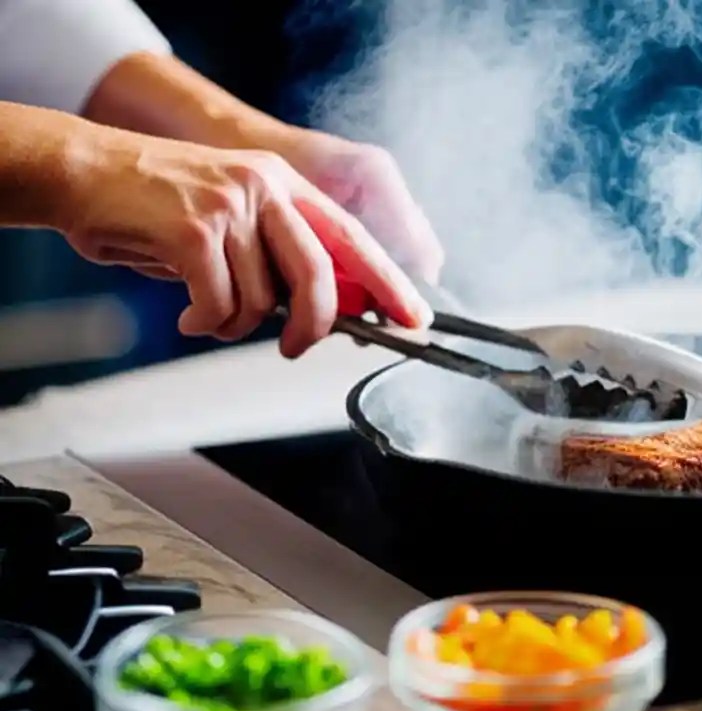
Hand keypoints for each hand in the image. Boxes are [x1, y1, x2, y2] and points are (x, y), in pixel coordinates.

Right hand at [59, 127, 431, 357]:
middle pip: (319, 275)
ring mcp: (230, 205)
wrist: (84, 170)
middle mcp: (265, 186)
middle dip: (313, 325)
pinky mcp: (193, 230)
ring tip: (206, 312)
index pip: (353, 237)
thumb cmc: (156, 203)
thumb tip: (327, 309)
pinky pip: (220, 305)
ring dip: (235, 324)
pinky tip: (187, 316)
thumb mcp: (234, 214)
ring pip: (261, 300)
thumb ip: (278, 251)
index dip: (389, 281)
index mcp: (284, 182)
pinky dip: (205, 323)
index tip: (415, 317)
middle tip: (295, 348)